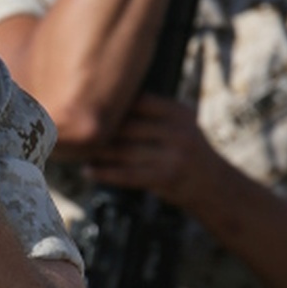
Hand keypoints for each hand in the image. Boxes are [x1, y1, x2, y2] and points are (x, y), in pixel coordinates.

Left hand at [83, 92, 221, 210]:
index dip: (109, 103)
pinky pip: (127, 173)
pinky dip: (105, 172)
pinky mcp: (165, 177)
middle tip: (69, 130)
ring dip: (95, 152)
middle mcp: (177, 130)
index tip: (82, 105)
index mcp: (178, 112)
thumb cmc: (187, 153)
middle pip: (126, 126)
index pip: (137, 100)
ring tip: (73, 151)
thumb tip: (105, 105)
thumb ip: (152, 116)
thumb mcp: (180, 126)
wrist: (217, 187)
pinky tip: (89, 171)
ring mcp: (172, 154)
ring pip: (123, 150)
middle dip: (97, 129)